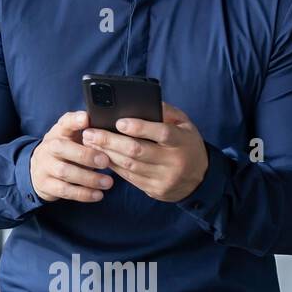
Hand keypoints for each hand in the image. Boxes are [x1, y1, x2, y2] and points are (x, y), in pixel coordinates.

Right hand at [30, 109, 114, 202]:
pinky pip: (64, 190)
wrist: (38, 170)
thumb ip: (88, 133)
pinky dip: (83, 193)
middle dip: (85, 155)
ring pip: (64, 172)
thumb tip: (113, 131)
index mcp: (58, 132)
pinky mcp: (45, 184)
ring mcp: (45, 166)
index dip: (75, 120)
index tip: (86, 119)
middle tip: (105, 161)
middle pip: (62, 148)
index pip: (65, 122)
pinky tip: (98, 194)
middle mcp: (49, 147)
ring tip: (108, 182)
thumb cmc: (65, 152)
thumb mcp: (71, 138)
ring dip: (88, 178)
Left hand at [80, 101, 207, 202]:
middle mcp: (174, 161)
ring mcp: (164, 178)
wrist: (201, 179)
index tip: (119, 122)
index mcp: (183, 141)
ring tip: (90, 142)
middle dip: (110, 141)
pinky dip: (113, 165)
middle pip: (137, 151)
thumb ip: (166, 112)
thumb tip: (141, 101)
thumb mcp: (184, 124)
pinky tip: (100, 155)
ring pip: (129, 166)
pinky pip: (129, 177)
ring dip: (106, 153)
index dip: (140, 127)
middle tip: (90, 132)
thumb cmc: (186, 144)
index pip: (162, 133)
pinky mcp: (155, 190)